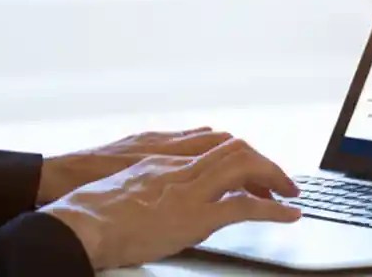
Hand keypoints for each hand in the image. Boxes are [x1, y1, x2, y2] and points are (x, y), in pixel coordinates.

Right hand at [42, 137, 302, 269]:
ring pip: (244, 167)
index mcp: (163, 160)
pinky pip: (244, 206)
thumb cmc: (90, 211)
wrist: (80, 223)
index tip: (252, 170)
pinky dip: (273, 209)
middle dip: (262, 163)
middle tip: (280, 180)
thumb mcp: (124, 185)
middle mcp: (180, 167)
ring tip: (291, 193)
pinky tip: (288, 215)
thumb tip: (161, 188)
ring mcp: (189, 189)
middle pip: (235, 150)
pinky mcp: (196, 215)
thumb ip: (149, 180)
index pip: (214, 147)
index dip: (239, 157)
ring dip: (273, 178)